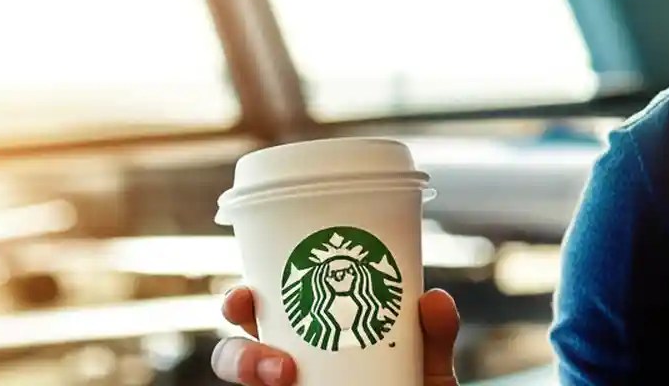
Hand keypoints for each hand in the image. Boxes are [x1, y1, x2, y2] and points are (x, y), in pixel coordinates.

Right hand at [211, 286, 460, 385]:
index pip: (267, 308)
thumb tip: (433, 298)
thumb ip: (433, 334)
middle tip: (263, 343)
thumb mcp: (429, 363)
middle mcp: (291, 366)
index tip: (247, 291)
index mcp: (312, 335)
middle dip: (236, 340)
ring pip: (244, 383)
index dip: (243, 297)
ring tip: (285, 376)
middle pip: (239, 349)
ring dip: (249, 369)